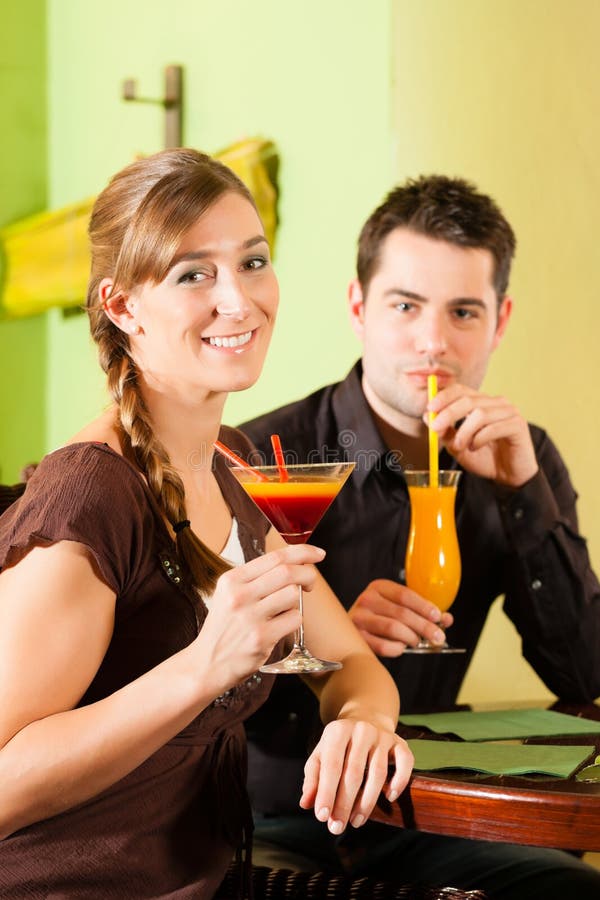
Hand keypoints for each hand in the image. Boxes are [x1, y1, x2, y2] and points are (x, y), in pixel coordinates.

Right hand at [197, 544, 324, 686]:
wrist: (206, 664)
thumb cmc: (223, 628)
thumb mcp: (229, 595)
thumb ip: (255, 579)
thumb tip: (292, 563)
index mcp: (232, 579)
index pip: (275, 557)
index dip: (303, 552)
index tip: (318, 554)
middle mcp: (239, 595)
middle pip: (287, 572)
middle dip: (308, 575)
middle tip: (310, 584)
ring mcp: (250, 617)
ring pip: (292, 595)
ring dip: (296, 602)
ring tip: (284, 611)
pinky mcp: (261, 638)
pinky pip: (294, 619)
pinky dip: (294, 621)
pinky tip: (280, 627)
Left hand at [299, 718, 412, 833]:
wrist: (365, 719)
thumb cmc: (339, 745)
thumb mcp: (321, 755)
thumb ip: (313, 778)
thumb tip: (306, 804)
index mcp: (338, 731)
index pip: (331, 765)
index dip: (326, 792)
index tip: (322, 817)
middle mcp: (361, 730)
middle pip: (354, 772)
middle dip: (344, 803)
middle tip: (337, 827)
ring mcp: (382, 736)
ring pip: (378, 772)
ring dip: (367, 802)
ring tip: (356, 822)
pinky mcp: (400, 742)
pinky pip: (405, 762)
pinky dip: (399, 781)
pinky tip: (389, 798)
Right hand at [349, 579, 451, 655]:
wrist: (350, 631)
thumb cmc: (381, 618)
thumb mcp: (399, 608)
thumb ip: (422, 612)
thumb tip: (447, 619)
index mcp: (378, 587)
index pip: (405, 595)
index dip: (424, 606)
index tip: (439, 617)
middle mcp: (366, 599)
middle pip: (402, 613)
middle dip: (424, 627)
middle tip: (438, 637)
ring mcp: (359, 618)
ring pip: (393, 629)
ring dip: (411, 638)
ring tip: (417, 641)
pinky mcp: (357, 637)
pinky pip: (384, 646)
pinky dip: (398, 649)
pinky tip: (401, 647)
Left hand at [429, 383, 537, 486]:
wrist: (508, 476)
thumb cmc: (484, 458)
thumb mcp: (458, 447)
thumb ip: (445, 432)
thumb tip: (428, 417)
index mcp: (481, 403)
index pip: (461, 390)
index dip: (444, 397)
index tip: (430, 409)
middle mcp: (496, 403)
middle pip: (469, 400)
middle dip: (448, 413)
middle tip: (435, 428)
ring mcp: (509, 412)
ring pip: (480, 414)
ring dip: (464, 432)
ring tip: (460, 447)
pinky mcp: (518, 425)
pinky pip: (494, 427)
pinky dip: (479, 438)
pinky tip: (475, 447)